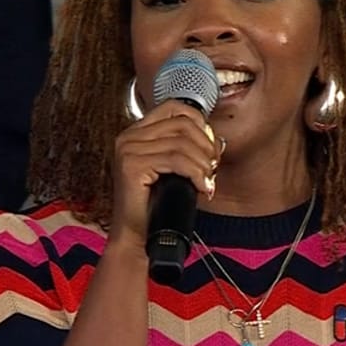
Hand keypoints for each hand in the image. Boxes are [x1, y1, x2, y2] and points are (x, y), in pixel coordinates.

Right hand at [107, 100, 220, 250]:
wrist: (138, 236)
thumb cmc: (156, 206)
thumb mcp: (175, 170)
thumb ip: (190, 150)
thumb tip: (217, 141)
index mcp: (137, 133)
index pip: (175, 108)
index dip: (200, 123)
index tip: (209, 148)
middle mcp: (129, 137)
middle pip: (183, 124)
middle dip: (206, 146)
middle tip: (212, 169)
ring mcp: (128, 150)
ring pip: (183, 143)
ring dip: (203, 164)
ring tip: (206, 181)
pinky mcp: (132, 166)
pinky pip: (177, 160)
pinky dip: (196, 174)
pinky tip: (200, 187)